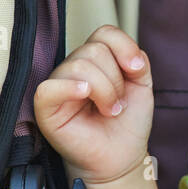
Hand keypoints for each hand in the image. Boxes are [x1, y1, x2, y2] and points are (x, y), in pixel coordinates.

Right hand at [34, 24, 153, 184]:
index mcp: (95, 60)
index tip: (137, 71)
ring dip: (105, 91)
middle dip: (116, 79)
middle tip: (118, 103)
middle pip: (94, 50)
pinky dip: (70, 88)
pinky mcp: (45, 107)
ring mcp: (58, 86)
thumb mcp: (142, 85)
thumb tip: (129, 56)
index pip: (104, 32)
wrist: (121, 155)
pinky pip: (49, 87)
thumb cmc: (127, 121)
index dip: (125, 47)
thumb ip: (137, 61)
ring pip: (79, 66)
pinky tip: (85, 96)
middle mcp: (73, 68)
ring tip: (110, 110)